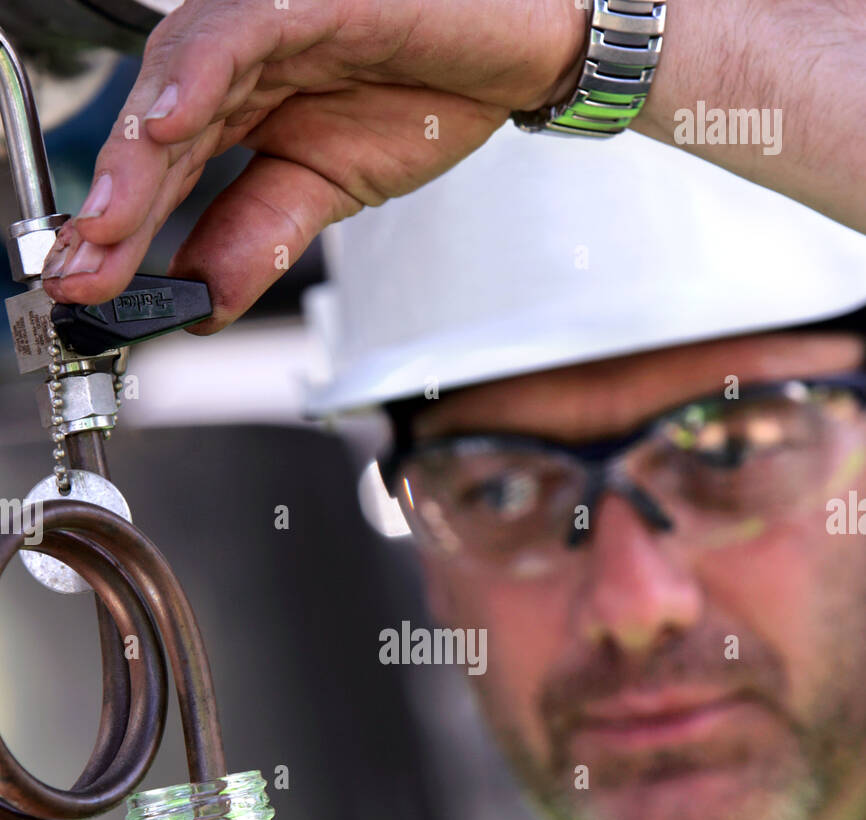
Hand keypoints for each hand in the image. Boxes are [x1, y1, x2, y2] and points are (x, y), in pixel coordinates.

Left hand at [40, 0, 584, 328]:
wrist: (517, 55)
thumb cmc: (430, 98)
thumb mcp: (327, 192)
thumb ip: (259, 237)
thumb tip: (201, 302)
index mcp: (238, 106)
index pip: (160, 172)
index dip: (122, 233)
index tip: (91, 291)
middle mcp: (236, 63)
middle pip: (152, 137)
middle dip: (114, 213)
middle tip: (81, 277)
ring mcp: (264, 24)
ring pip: (176, 86)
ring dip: (136, 163)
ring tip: (109, 228)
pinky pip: (233, 34)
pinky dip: (195, 81)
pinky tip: (166, 131)